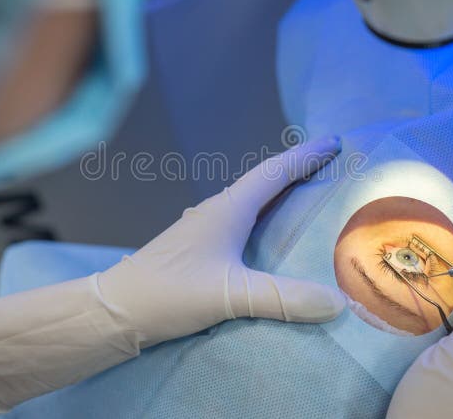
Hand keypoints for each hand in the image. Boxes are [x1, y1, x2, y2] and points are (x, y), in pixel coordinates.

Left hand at [97, 136, 346, 347]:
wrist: (115, 310)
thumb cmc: (166, 292)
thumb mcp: (229, 295)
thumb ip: (283, 298)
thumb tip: (337, 302)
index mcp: (227, 210)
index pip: (274, 172)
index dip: (306, 156)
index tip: (335, 141)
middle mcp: (217, 212)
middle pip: (265, 183)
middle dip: (299, 171)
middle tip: (332, 166)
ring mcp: (205, 230)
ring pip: (252, 203)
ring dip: (281, 196)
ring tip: (310, 200)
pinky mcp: (199, 250)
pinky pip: (242, 224)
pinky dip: (265, 221)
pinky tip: (272, 240)